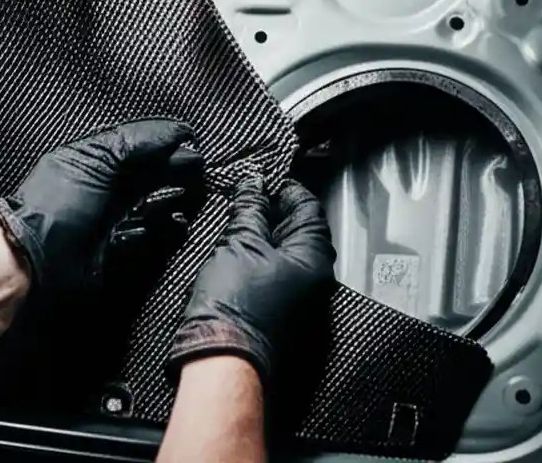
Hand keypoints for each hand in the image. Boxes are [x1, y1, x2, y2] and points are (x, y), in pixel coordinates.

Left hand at [0, 119, 203, 292]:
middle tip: (203, 172)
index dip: (168, 142)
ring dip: (176, 199)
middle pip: (150, 172)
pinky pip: (148, 235)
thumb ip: (137, 141)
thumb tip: (177, 132)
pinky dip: (166, 230)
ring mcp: (108, 217)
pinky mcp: (113, 247)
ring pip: (152, 202)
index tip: (194, 143)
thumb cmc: (58, 204)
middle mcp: (103, 185)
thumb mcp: (98, 160)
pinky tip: (179, 224)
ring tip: (196, 197)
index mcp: (96, 157)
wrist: (34, 258)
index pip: (141, 143)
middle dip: (177, 170)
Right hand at [167, 178, 335, 382]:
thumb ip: (250, 209)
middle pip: (301, 231)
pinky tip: (239, 257)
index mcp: (314, 258)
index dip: (284, 189)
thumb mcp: (240, 243)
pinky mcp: (284, 315)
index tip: (262, 181)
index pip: (308, 207)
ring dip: (266, 237)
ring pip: (288, 255)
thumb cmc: (235, 304)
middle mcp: (317, 280)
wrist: (224, 359)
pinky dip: (262, 261)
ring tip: (238, 227)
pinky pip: (279, 277)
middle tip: (246, 201)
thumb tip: (254, 185)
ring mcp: (302, 300)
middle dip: (274, 212)